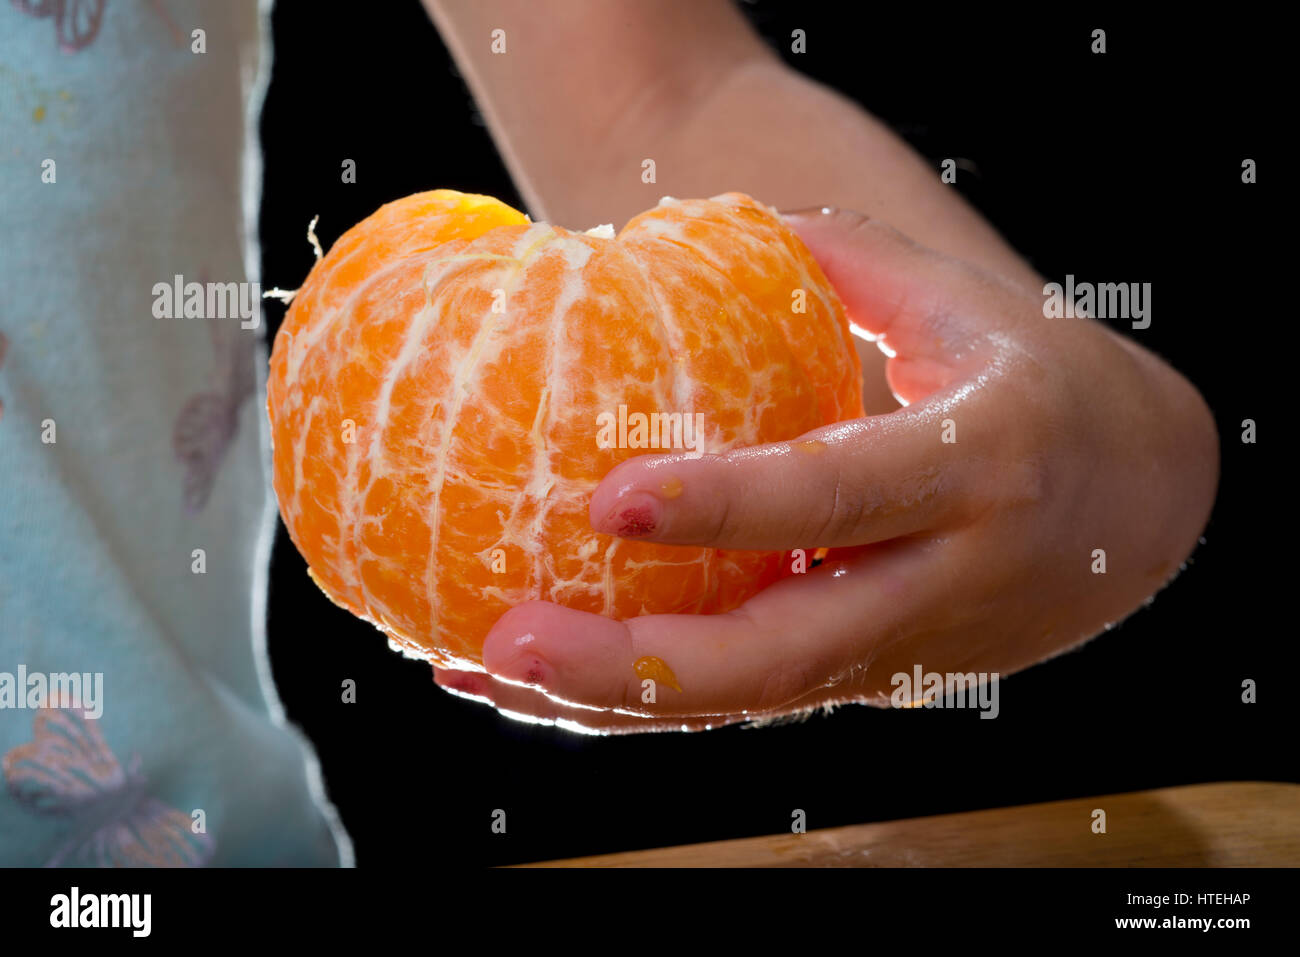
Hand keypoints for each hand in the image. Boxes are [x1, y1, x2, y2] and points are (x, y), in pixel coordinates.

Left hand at [433, 209, 1217, 732]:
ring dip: (610, 702)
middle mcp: (939, 583)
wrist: (1138, 513)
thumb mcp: (965, 304)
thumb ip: (846, 260)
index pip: (839, 497)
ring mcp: (901, 652)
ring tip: (480, 670)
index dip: (729, 507)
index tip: (611, 498)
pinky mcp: (867, 680)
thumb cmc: (1041, 388)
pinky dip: (642, 697)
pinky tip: (545, 678)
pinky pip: (746, 699)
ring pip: (749, 702)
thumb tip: (704, 223)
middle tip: (505, 639)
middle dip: (634, 665)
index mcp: (975, 469)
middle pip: (781, 657)